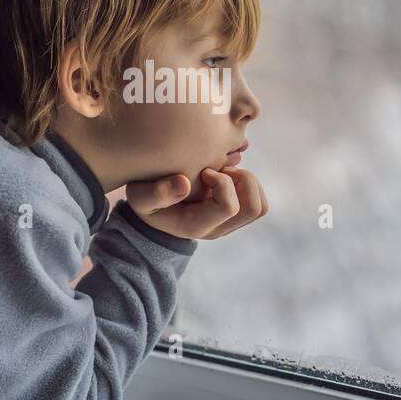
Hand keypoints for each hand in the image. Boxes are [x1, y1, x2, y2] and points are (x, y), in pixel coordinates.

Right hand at [125, 166, 267, 240]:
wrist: (153, 216)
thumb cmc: (147, 201)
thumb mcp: (140, 197)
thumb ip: (157, 193)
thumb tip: (183, 183)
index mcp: (198, 224)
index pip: (229, 206)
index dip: (222, 181)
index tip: (204, 171)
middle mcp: (218, 229)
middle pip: (253, 208)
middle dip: (242, 179)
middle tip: (220, 170)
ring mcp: (229, 225)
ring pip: (260, 206)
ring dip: (247, 182)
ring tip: (224, 173)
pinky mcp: (235, 216)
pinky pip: (257, 202)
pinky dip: (248, 184)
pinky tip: (226, 176)